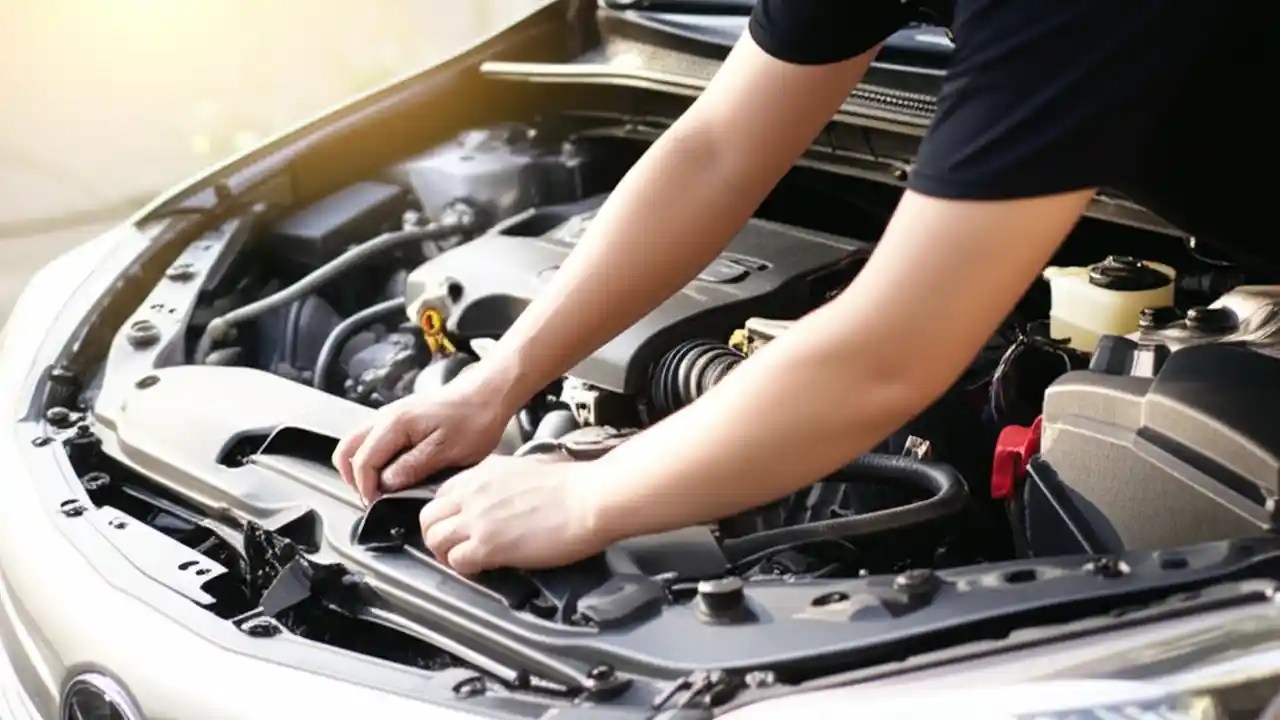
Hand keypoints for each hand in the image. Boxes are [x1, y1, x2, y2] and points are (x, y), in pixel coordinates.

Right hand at [332, 364, 516, 504]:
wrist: (489, 393)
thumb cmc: (474, 418)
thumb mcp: (447, 450)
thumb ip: (412, 467)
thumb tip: (386, 484)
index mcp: (395, 424)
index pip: (361, 461)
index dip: (366, 488)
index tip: (378, 506)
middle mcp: (386, 417)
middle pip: (347, 450)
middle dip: (354, 479)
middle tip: (373, 499)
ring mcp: (391, 417)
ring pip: (357, 445)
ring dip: (361, 469)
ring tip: (382, 489)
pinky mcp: (401, 420)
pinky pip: (374, 441)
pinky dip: (374, 459)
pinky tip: (395, 472)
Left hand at [417, 455, 611, 573]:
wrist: (590, 498)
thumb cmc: (574, 484)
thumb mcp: (529, 469)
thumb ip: (506, 483)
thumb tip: (506, 500)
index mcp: (484, 471)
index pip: (442, 494)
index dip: (447, 515)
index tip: (459, 526)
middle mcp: (473, 492)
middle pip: (428, 518)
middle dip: (436, 536)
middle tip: (454, 549)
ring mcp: (478, 519)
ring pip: (434, 540)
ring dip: (445, 555)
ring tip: (466, 562)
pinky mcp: (489, 545)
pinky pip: (456, 561)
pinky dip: (464, 569)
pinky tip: (483, 569)